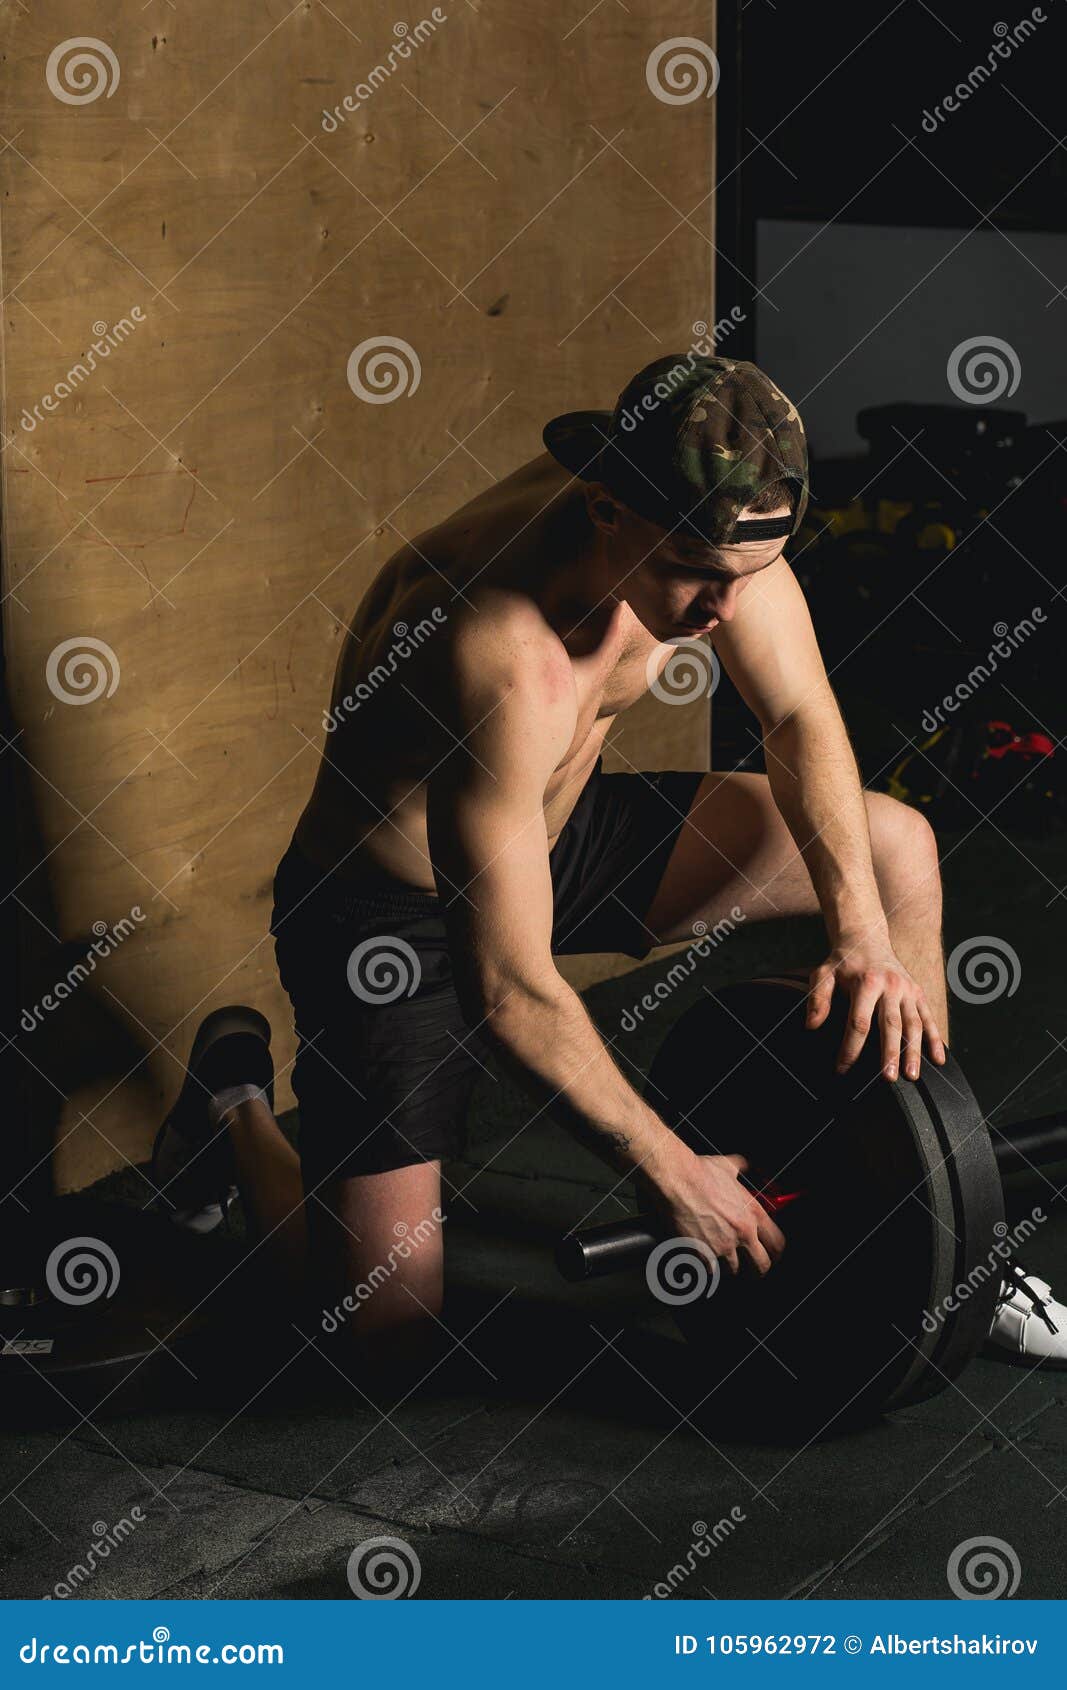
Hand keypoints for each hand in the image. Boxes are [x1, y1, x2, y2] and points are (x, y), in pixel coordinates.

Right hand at [640, 1148, 786, 1275]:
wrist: (677, 1180)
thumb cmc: (701, 1171)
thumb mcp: (730, 1166)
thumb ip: (745, 1169)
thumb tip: (749, 1167)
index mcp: (753, 1214)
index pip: (777, 1244)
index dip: (776, 1253)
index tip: (771, 1255)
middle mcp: (742, 1233)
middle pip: (762, 1266)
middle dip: (757, 1270)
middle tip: (751, 1269)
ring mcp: (723, 1245)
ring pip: (734, 1270)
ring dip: (727, 1265)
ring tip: (720, 1257)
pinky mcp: (703, 1253)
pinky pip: (710, 1270)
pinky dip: (706, 1266)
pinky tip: (702, 1257)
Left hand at [806, 938, 945, 1081]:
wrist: (867, 937)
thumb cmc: (843, 962)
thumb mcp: (824, 974)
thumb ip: (818, 999)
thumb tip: (812, 1026)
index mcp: (866, 983)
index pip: (859, 1022)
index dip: (851, 1047)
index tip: (843, 1069)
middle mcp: (891, 986)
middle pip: (891, 1025)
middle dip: (890, 1053)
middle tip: (888, 1078)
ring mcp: (908, 990)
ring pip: (914, 1024)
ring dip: (914, 1051)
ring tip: (912, 1076)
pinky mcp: (918, 993)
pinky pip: (929, 1018)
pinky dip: (935, 1039)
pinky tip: (939, 1060)